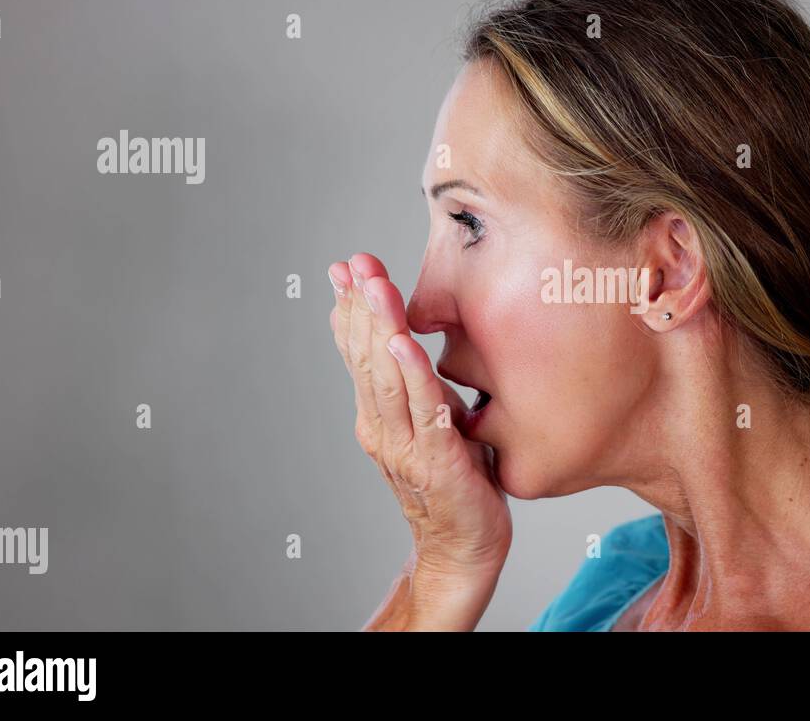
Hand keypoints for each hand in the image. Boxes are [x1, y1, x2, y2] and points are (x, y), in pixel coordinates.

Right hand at [328, 253, 511, 619]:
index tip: (345, 267)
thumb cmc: (456, 481)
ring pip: (387, 377)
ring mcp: (406, 446)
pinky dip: (412, 374)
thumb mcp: (434, 419)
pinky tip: (403, 342)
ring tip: (375, 286)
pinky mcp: (437, 461)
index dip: (350, 309)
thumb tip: (414, 338)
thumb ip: (420, 385)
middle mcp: (382, 427)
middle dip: (361, 305)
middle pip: (366, 357)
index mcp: (379, 415)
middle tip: (355, 262)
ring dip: (380, 326)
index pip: (359, 352)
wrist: (464, 548)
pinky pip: (424, 410)